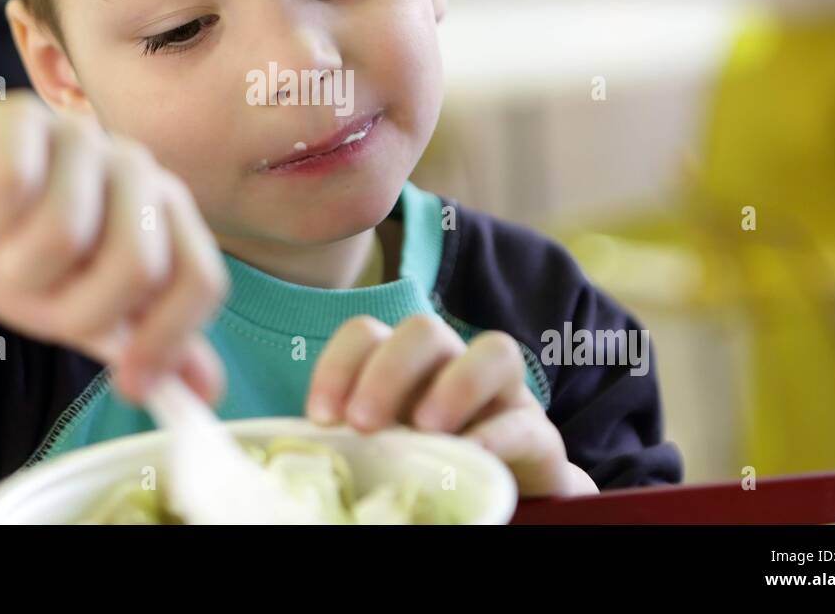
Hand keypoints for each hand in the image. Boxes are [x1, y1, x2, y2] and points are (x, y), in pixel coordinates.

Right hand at [0, 92, 227, 405]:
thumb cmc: (20, 262)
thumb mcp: (87, 313)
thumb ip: (147, 344)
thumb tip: (205, 393)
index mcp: (166, 214)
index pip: (199, 278)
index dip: (168, 338)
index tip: (130, 385)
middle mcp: (137, 170)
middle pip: (139, 266)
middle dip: (79, 310)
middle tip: (41, 304)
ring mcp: (82, 138)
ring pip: (66, 234)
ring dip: (21, 271)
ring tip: (6, 256)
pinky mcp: (20, 117)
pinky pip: (11, 186)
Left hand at [305, 314, 598, 497]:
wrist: (502, 505)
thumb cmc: (423, 473)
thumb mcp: (376, 454)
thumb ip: (346, 443)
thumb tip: (294, 451)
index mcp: (404, 366)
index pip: (367, 333)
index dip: (339, 365)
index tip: (320, 416)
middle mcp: (453, 366)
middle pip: (425, 330)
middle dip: (389, 371)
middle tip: (363, 423)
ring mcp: (503, 396)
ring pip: (493, 350)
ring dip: (456, 384)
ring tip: (424, 430)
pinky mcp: (540, 436)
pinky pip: (525, 420)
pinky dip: (497, 436)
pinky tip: (471, 457)